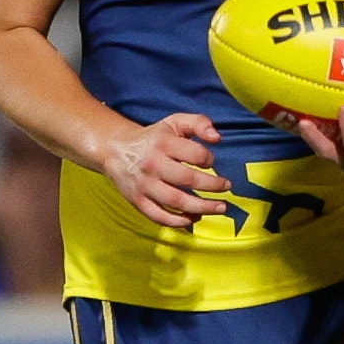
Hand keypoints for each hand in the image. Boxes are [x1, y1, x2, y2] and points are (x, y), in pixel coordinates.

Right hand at [106, 111, 230, 228]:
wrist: (116, 150)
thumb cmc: (154, 137)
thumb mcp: (174, 122)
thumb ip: (199, 123)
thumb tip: (217, 138)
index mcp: (163, 143)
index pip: (194, 153)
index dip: (209, 159)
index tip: (212, 162)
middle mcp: (152, 164)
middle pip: (187, 179)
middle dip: (212, 185)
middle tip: (227, 187)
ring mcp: (144, 185)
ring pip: (176, 201)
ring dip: (202, 207)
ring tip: (220, 207)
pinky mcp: (138, 201)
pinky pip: (159, 216)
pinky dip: (178, 221)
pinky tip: (195, 218)